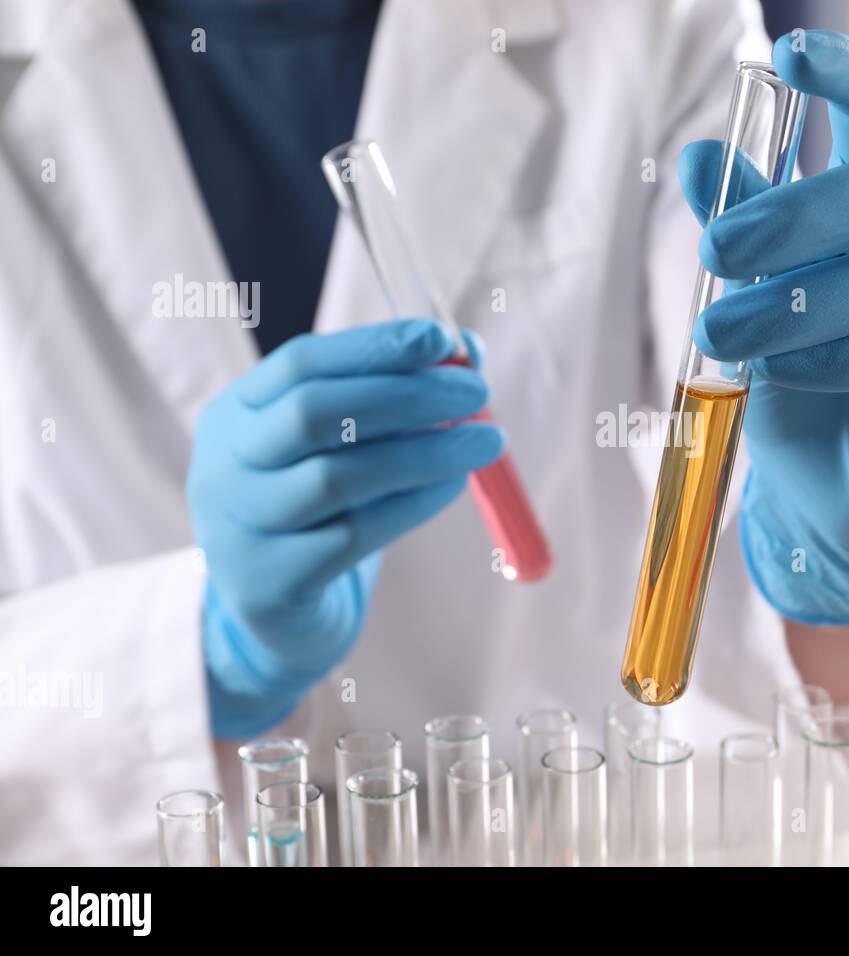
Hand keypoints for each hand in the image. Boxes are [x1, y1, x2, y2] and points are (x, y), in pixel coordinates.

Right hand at [188, 319, 503, 737]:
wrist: (276, 613)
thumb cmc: (322, 508)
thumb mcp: (345, 446)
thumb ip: (397, 394)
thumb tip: (467, 350)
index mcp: (235, 414)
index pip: (300, 364)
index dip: (374, 347)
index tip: (441, 339)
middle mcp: (222, 466)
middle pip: (314, 414)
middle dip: (405, 396)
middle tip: (477, 392)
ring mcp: (239, 528)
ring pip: (337, 479)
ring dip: (424, 453)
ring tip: (488, 441)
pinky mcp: (270, 584)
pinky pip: (354, 536)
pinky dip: (414, 504)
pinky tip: (454, 486)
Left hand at [678, 31, 848, 623]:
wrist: (828, 490)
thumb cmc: (798, 382)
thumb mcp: (759, 298)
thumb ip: (743, 229)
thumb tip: (700, 157)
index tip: (792, 57)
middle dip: (800, 216)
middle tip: (718, 250)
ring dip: (802, 305)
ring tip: (726, 334)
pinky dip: (845, 358)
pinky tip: (787, 370)